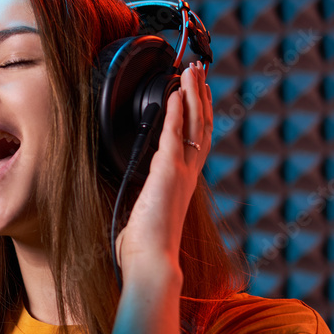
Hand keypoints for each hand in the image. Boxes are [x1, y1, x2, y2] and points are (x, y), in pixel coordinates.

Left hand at [115, 61, 211, 278]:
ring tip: (192, 71)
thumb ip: (144, 201)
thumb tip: (132, 203)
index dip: (198, 115)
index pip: (196, 140)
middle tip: (199, 71)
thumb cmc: (144, 247)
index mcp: (182, 182)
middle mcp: (187, 174)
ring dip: (193, 95)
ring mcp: (180, 173)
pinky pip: (173, 136)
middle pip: (201, 125)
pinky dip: (175, 113)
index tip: (196, 94)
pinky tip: (174, 94)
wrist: (151, 262)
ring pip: (193, 125)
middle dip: (201, 96)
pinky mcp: (168, 174)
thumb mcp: (145, 216)